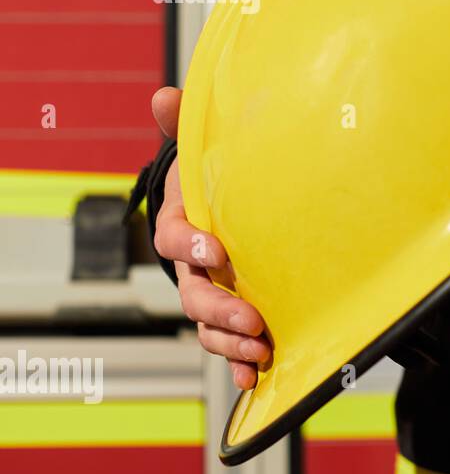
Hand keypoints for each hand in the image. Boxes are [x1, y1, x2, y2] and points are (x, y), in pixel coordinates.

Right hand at [151, 87, 269, 389]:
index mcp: (182, 224)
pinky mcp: (233, 312)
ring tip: (261, 349)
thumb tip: (165, 96)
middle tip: (251, 317)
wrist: (233, 205)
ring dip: (231, 340)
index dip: (190, 244)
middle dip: (219, 308)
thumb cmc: (217, 177)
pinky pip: (228, 343)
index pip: (173, 237)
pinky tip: (256, 377)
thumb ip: (186, 123)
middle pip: (192, 293)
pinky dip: (238, 363)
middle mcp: (191, 265)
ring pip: (208, 324)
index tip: (216, 248)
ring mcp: (211, 292)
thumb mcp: (203, 149)